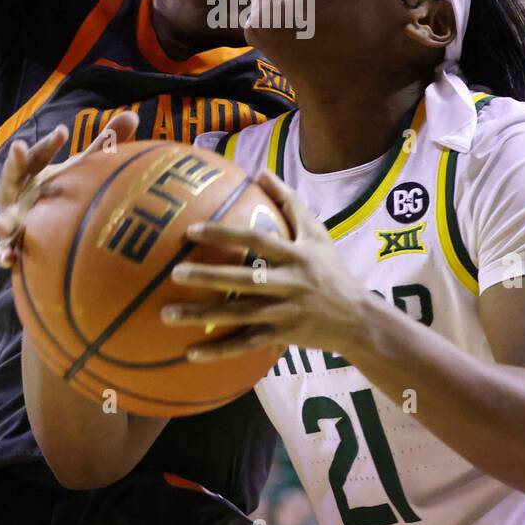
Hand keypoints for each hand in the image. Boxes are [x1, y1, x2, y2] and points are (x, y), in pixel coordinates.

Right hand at [0, 111, 138, 268]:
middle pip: (14, 174)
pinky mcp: (13, 242)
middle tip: (18, 146)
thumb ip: (102, 145)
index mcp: (33, 170)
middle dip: (16, 160)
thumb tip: (132, 116)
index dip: (50, 143)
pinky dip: (6, 254)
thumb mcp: (81, 167)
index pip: (39, 152)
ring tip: (0, 225)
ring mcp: (13, 216)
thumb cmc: (61, 188)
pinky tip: (11, 259)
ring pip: (5, 216)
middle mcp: (18, 190)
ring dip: (2, 221)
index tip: (64, 132)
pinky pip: (5, 249)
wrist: (40, 219)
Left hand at [160, 170, 370, 360]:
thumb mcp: (317, 233)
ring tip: (166, 313)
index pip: (256, 240)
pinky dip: (219, 351)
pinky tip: (190, 353)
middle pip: (243, 280)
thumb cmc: (332, 271)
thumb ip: (289, 202)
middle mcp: (289, 283)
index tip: (191, 230)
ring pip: (238, 315)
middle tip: (174, 272)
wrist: (358, 319)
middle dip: (208, 276)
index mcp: (295, 255)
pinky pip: (245, 344)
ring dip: (202, 315)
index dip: (224, 234)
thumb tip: (260, 172)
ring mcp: (284, 313)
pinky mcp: (281, 337)